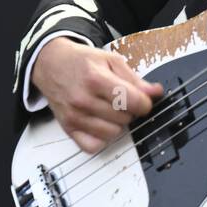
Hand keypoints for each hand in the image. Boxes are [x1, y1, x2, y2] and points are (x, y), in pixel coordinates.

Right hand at [31, 36, 164, 153]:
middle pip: (125, 118)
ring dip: (117, 123)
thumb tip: (155, 92)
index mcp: (96, 79)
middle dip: (130, 110)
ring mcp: (74, 116)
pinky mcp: (68, 128)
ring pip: (113, 133)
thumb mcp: (111, 60)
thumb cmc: (81, 62)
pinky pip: (94, 146)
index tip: (144, 100)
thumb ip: (134, 79)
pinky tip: (101, 123)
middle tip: (123, 100)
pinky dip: (102, 138)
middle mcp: (83, 100)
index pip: (133, 102)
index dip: (145, 102)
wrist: (51, 64)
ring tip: (111, 109)